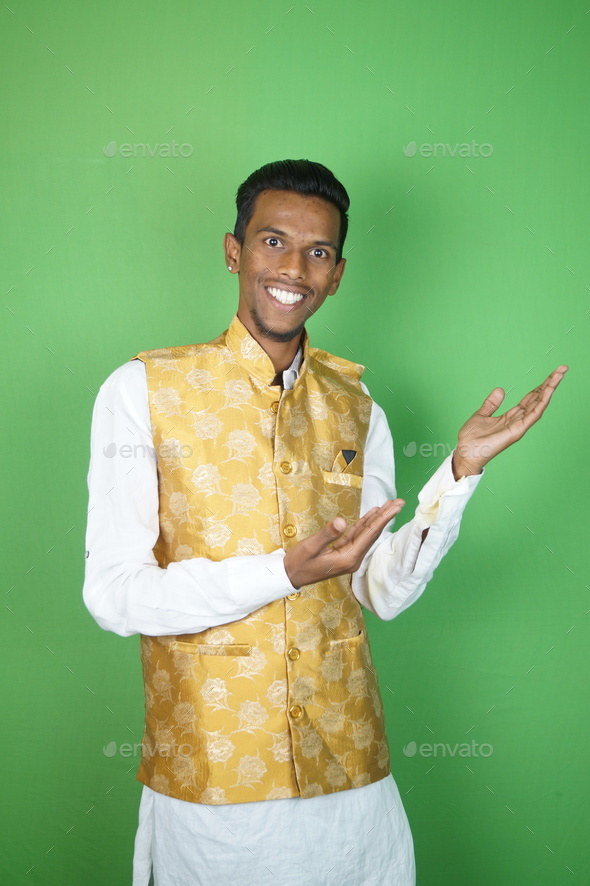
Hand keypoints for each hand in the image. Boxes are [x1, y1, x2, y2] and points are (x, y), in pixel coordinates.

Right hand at [283, 499, 404, 589]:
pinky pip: (358, 536)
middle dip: (386, 517)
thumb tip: (342, 521)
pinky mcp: (343, 553)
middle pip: (372, 534)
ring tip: (390, 506)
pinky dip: (365, 524)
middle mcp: (353, 558)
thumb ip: (327, 534)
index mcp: (348, 558)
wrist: (290, 576)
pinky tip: (372, 516)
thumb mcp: (310, 547)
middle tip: (399, 503)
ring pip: (367, 535)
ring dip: (378, 520)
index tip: (395, 507)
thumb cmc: (299, 563)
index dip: (383, 519)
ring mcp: (349, 556)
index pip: (369, 534)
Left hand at [452, 365, 567, 477]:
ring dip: (550, 389)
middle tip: (562, 369)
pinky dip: (542, 402)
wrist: (465, 452)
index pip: (530, 398)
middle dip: (550, 384)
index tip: (551, 374)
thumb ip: (492, 404)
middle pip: (538, 399)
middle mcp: (518, 420)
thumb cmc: (471, 438)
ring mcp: (519, 426)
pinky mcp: (517, 431)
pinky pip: (533, 414)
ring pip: (539, 405)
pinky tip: (549, 391)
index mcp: (511, 416)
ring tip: (559, 375)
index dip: (540, 386)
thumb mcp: (481, 415)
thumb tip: (500, 390)